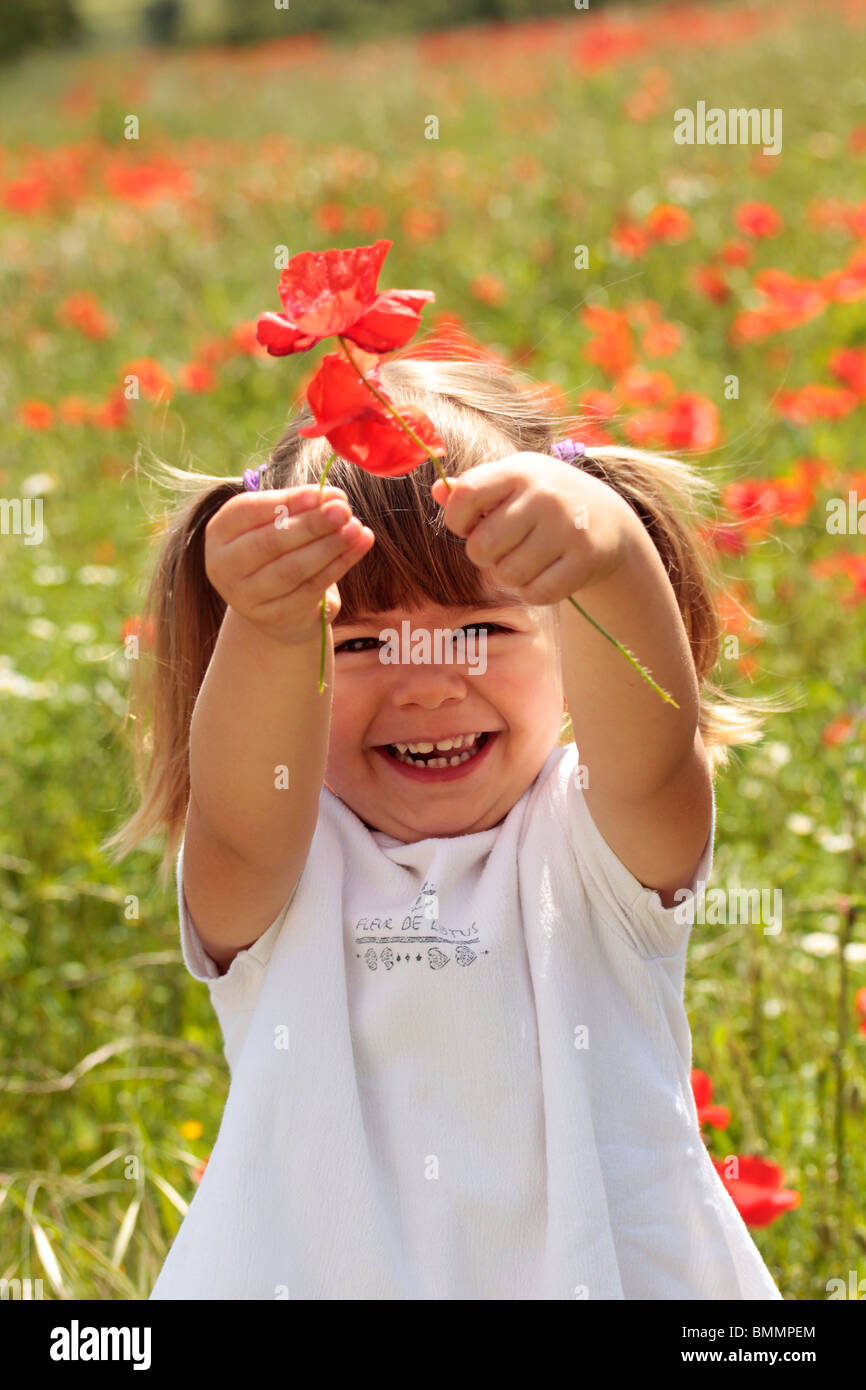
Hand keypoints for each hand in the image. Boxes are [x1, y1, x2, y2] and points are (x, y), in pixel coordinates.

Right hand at [204, 484, 374, 645]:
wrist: (274, 604)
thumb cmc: (276, 550)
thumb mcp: (275, 523)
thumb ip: (298, 507)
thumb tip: (333, 496)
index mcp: (219, 532)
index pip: (248, 511)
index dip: (286, 501)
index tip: (320, 493)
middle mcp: (224, 566)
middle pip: (270, 542)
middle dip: (311, 524)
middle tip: (343, 510)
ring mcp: (246, 597)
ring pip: (292, 569)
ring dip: (329, 546)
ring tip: (356, 528)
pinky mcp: (275, 617)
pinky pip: (312, 589)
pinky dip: (339, 565)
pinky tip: (359, 546)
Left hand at [429, 453, 632, 605]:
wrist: (608, 518)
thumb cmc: (543, 500)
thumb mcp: (513, 482)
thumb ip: (474, 488)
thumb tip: (438, 490)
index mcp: (519, 470)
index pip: (466, 495)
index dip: (456, 519)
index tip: (469, 526)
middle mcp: (544, 495)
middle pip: (482, 546)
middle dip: (483, 556)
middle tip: (501, 549)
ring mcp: (568, 527)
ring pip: (508, 575)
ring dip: (509, 576)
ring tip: (525, 560)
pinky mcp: (586, 559)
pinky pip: (537, 593)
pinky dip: (533, 592)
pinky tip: (544, 575)